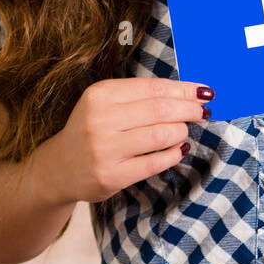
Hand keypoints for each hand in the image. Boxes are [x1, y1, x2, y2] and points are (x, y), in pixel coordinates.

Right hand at [46, 77, 214, 204]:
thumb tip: (189, 93)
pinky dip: (173, 155)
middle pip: (160, 110)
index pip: (153, 87)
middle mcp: (99, 119)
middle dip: (188, 110)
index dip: (183, 90)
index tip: (203, 92)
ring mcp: (104, 149)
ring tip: (184, 130)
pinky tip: (179, 149)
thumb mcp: (106, 104)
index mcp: (100, 94)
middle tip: (203, 111)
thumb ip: (140, 97)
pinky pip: (154, 163)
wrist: (60, 167)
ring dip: (180, 132)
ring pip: (159, 136)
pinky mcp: (111, 175)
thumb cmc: (92, 129)